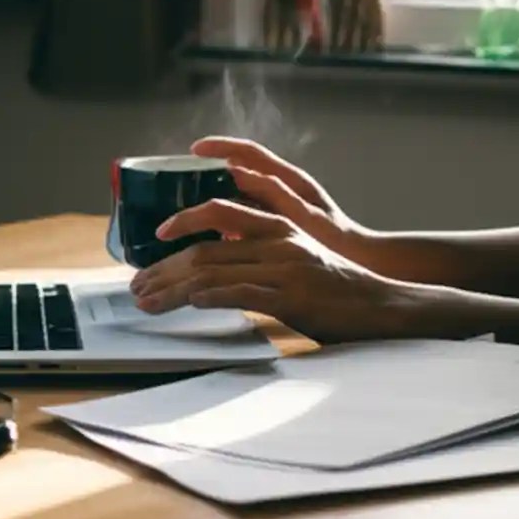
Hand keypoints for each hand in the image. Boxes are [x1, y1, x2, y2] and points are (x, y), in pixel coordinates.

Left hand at [130, 199, 440, 342]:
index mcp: (278, 225)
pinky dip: (213, 296)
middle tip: (137, 285)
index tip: (155, 236)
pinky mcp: (292, 297)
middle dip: (164, 267)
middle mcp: (278, 240)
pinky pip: (243, 293)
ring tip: (148, 301)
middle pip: (206, 248)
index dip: (182, 221)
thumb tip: (219, 264)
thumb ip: (259, 254)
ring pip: (215, 271)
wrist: (382, 306)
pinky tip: (192, 302)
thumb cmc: (336, 288)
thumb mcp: (296, 258)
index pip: (218, 213)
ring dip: (174, 288)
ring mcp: (285, 268)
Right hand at [191, 137, 367, 255]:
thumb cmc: (336, 239)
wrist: (359, 262)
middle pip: (235, 172)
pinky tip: (210, 238)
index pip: (246, 152)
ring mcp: (277, 206)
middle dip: (206, 176)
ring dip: (212, 201)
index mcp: (288, 178)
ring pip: (236, 195)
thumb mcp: (303, 213)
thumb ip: (273, 190)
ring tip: (186, 215)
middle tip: (177, 189)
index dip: (219, 147)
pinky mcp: (275, 227)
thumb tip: (237, 172)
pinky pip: (243, 217)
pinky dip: (225, 223)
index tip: (194, 150)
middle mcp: (281, 187)